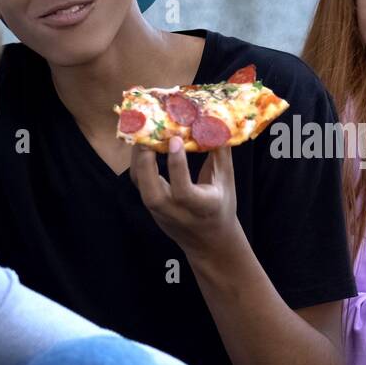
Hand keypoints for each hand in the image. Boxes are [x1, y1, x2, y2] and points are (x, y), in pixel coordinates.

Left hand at [131, 137, 239, 252]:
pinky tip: (144, 145)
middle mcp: (178, 213)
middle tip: (148, 132)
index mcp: (202, 208)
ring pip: (141, 186)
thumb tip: (216, 122)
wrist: (209, 243)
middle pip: (152, 193)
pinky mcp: (151, 209)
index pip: (184, 190)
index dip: (177, 165)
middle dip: (145, 162)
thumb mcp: (226, 182)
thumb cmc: (221, 207)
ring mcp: (161, 213)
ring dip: (139, 159)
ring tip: (144, 133)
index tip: (175, 139)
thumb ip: (220, 154)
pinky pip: (140, 183)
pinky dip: (139, 163)